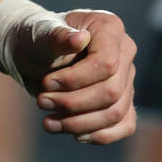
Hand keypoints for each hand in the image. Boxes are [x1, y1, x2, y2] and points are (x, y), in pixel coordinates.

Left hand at [15, 9, 136, 142]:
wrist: (34, 54)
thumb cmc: (37, 39)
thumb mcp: (40, 34)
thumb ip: (58, 36)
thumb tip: (80, 39)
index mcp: (109, 27)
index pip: (106, 64)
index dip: (75, 80)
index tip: (46, 84)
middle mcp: (125, 51)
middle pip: (111, 92)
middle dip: (73, 103)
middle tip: (42, 102)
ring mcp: (127, 77)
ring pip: (117, 112)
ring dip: (80, 123)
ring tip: (48, 122)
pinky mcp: (124, 99)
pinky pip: (124, 125)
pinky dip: (99, 134)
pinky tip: (74, 133)